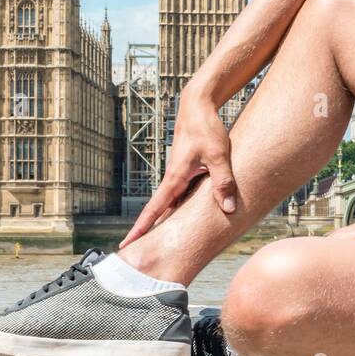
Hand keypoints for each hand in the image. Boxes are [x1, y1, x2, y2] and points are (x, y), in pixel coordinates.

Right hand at [119, 88, 237, 247]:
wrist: (198, 105)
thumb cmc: (206, 128)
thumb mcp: (217, 156)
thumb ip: (222, 182)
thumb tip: (228, 208)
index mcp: (175, 178)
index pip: (154, 209)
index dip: (141, 228)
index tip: (126, 244)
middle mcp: (173, 178)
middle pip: (158, 210)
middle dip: (147, 230)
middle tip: (136, 250)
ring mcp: (179, 173)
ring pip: (170, 203)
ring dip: (163, 220)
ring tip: (158, 240)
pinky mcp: (187, 168)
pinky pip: (181, 193)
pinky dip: (178, 207)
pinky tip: (183, 215)